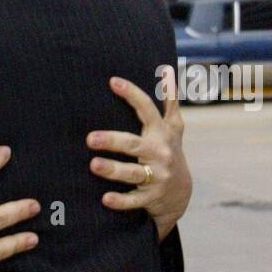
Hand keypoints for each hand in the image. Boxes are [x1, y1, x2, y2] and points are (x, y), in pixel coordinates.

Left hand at [87, 69, 191, 240]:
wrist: (181, 192)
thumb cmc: (169, 151)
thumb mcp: (173, 127)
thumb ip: (169, 100)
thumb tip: (166, 70)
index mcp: (161, 133)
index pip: (147, 109)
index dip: (131, 94)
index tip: (113, 81)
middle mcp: (160, 152)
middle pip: (134, 144)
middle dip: (113, 140)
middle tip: (90, 138)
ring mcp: (157, 176)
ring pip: (133, 173)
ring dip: (113, 170)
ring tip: (93, 165)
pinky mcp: (151, 197)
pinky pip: (134, 200)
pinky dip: (120, 200)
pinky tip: (105, 199)